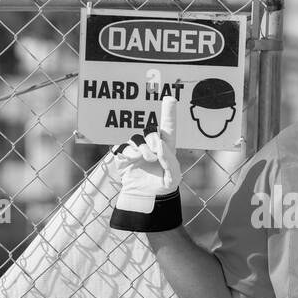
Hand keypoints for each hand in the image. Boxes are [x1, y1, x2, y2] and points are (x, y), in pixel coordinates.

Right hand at [106, 97, 182, 231]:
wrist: (147, 200)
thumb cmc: (164, 187)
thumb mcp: (174, 176)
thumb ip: (169, 159)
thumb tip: (158, 145)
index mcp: (167, 147)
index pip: (168, 127)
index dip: (168, 111)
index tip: (169, 97)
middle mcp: (151, 145)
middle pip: (150, 131)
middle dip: (153, 140)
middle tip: (155, 154)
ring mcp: (137, 150)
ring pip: (136, 138)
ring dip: (142, 148)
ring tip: (147, 159)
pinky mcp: (125, 157)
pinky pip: (123, 148)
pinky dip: (129, 153)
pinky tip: (133, 161)